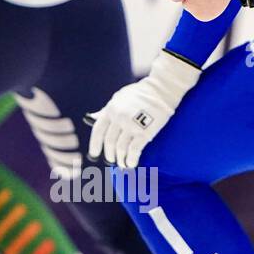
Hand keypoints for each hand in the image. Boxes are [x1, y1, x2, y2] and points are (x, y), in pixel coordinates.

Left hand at [87, 51, 199, 168]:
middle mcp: (119, 118)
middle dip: (110, 155)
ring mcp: (131, 125)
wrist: (162, 89)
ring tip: (123, 164)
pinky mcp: (144, 132)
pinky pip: (134, 151)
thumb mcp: (119, 98)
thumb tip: (91, 119)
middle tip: (112, 161)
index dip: (95, 145)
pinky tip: (132, 163)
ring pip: (121, 149)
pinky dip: (131, 160)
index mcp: (111, 109)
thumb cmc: (141, 94)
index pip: (98, 131)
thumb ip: (107, 110)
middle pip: (109, 142)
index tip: (94, 154)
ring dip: (121, 160)